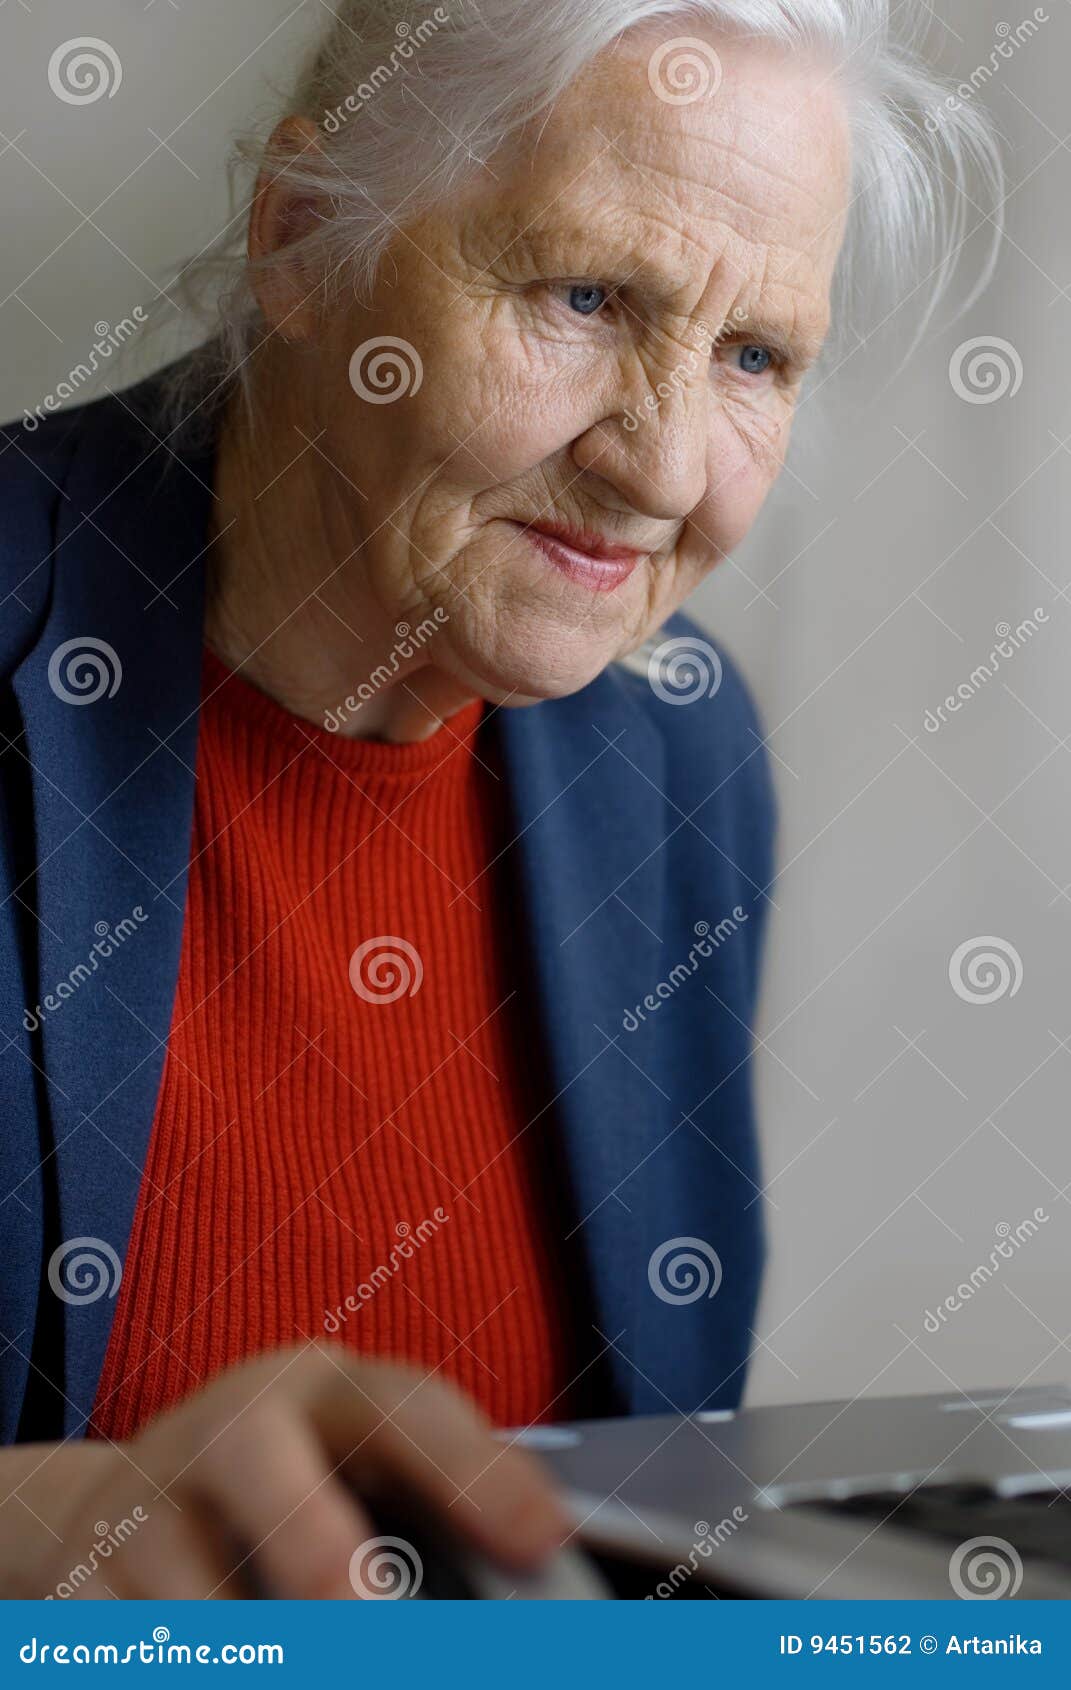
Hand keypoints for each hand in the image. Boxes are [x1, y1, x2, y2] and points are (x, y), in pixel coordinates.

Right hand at [6, 1344, 568, 1597]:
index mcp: (329, 1394)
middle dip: (309, 1541)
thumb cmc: (298, 1494)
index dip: (474, 1468)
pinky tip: (221, 1653)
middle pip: (260, 1459)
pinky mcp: (82, 1583)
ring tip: (282, 1647)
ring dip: (240, 1637)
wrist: (126, 1513)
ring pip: (184, 1585)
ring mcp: (147, 1506)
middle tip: (357, 1609)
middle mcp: (232, 1432)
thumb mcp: (362, 1477)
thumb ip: (434, 1520)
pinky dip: (179, 1655)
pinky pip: (129, 1646)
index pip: (406, 1407)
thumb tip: (531, 1573)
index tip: (541, 1539)